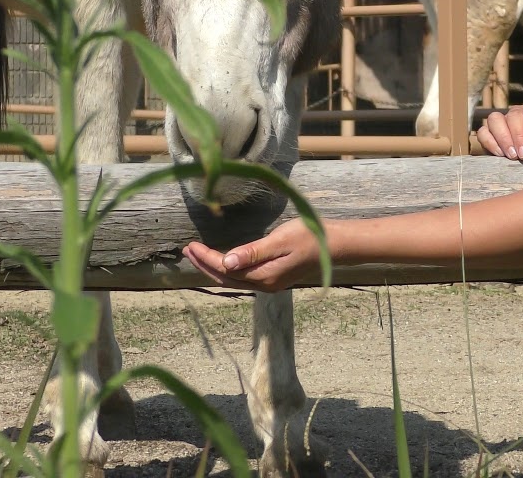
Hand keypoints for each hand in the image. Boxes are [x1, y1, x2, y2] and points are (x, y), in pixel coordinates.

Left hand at [183, 217, 325, 291]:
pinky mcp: (273, 278)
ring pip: (233, 279)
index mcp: (264, 276)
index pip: (226, 268)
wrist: (334, 246)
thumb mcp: (279, 241)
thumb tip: (226, 261)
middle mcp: (264, 284)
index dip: (206, 258)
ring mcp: (269, 284)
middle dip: (204, 265)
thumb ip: (252, 252)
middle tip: (188, 250)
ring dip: (213, 267)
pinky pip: (242, 277)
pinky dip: (227, 269)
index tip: (192, 245)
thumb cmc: (308, 238)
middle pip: (225, 278)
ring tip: (197, 255)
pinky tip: (222, 261)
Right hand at [476, 99, 522, 159]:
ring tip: (513, 156)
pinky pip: (483, 133)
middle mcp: (518, 112)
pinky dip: (489, 143)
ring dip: (503, 138)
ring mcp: (503, 122)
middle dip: (519, 136)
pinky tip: (500, 155)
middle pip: (513, 116)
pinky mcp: (491, 135)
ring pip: (494, 120)